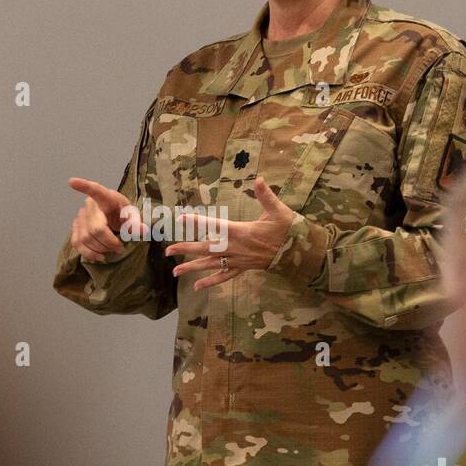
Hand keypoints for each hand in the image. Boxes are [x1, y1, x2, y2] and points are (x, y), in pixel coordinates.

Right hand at [67, 178, 147, 261]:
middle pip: (95, 228)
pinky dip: (88, 253)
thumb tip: (143, 230)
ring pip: (86, 238)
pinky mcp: (76, 229)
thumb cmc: (123, 213)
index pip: (95, 190)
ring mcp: (80, 217)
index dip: (83, 186)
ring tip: (110, 251)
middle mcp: (90, 205)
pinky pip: (77, 243)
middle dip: (108, 242)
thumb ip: (136, 223)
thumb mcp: (133, 216)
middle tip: (119, 248)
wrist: (115, 218)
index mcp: (106, 198)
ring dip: (100, 249)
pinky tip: (99, 257)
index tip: (72, 182)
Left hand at [164, 177, 294, 290]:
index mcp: (241, 232)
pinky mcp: (242, 268)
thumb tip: (259, 179)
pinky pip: (224, 276)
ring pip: (211, 265)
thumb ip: (266, 196)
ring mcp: (238, 260)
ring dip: (192, 268)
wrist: (297, 253)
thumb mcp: (278, 211)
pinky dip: (210, 281)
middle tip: (167, 251)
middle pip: (206, 249)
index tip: (181, 219)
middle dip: (186, 249)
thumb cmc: (287, 230)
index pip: (214, 225)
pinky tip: (197, 286)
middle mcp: (235, 248)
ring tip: (175, 272)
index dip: (197, 221)